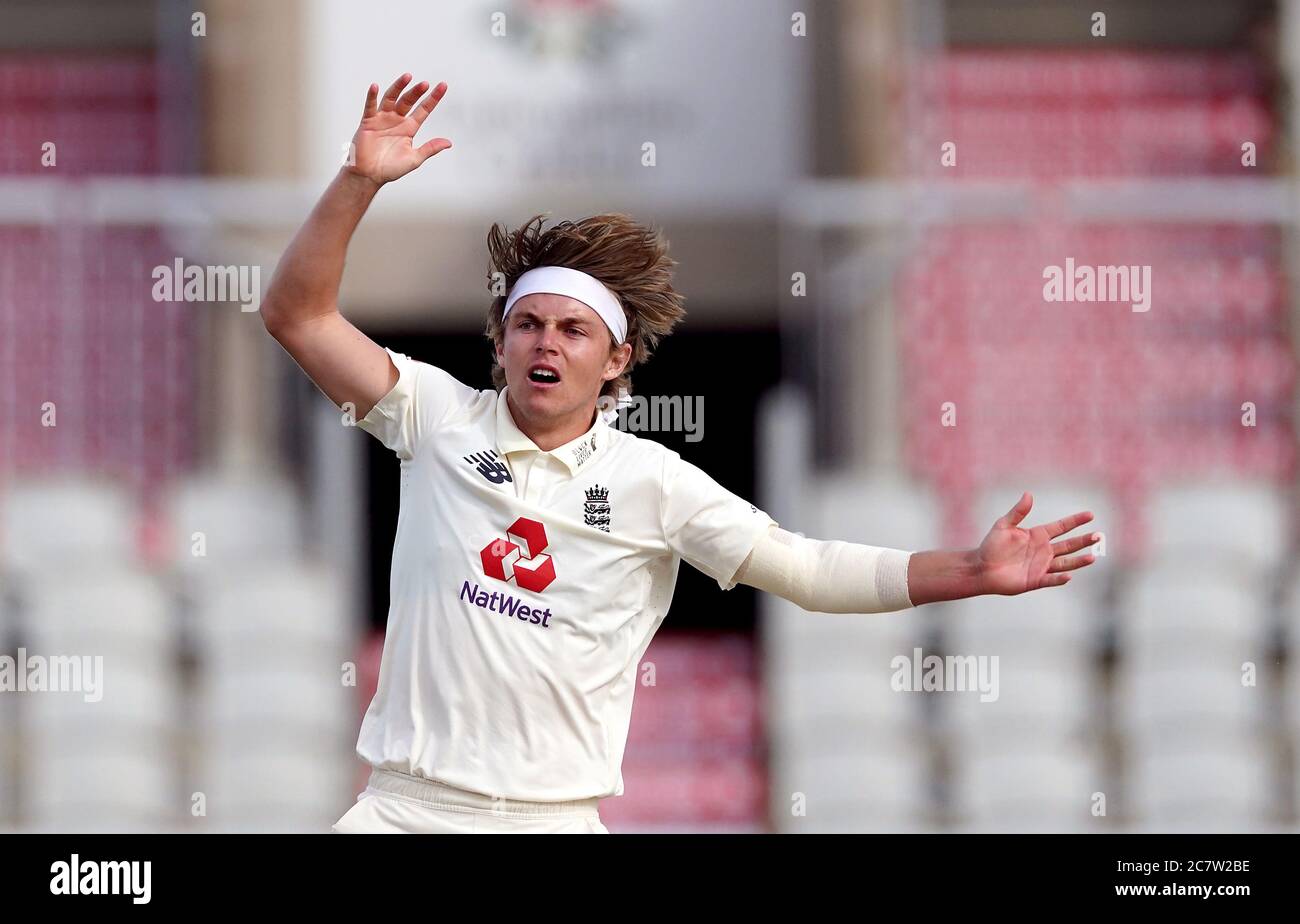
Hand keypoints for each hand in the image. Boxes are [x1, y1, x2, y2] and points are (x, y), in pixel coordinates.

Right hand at [346, 74, 450, 185]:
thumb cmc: (391, 168)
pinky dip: (372, 96)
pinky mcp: (368, 122)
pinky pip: (370, 106)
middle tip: (425, 84)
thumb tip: (449, 143)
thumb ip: (430, 148)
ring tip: (407, 77)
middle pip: (408, 101)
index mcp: (409, 128)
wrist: (370, 175)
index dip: (433, 98)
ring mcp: (382, 119)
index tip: (443, 86)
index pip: (424, 109)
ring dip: (398, 87)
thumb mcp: (414, 158)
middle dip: (416, 92)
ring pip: (391, 98)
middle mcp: (397, 120)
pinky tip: (375, 86)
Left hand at [974, 492, 1098, 594]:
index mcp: (1038, 535)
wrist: (982, 568)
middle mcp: (1044, 550)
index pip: (1061, 527)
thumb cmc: (992, 545)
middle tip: (1099, 536)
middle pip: (1069, 545)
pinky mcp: (1036, 580)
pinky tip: (1069, 575)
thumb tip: (1028, 494)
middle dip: (1084, 540)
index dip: (1075, 521)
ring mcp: (1041, 566)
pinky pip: (1051, 579)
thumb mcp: (1004, 525)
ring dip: (1079, 560)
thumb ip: (1018, 512)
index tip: (1090, 515)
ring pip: (1066, 563)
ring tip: (1093, 556)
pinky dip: (1060, 578)